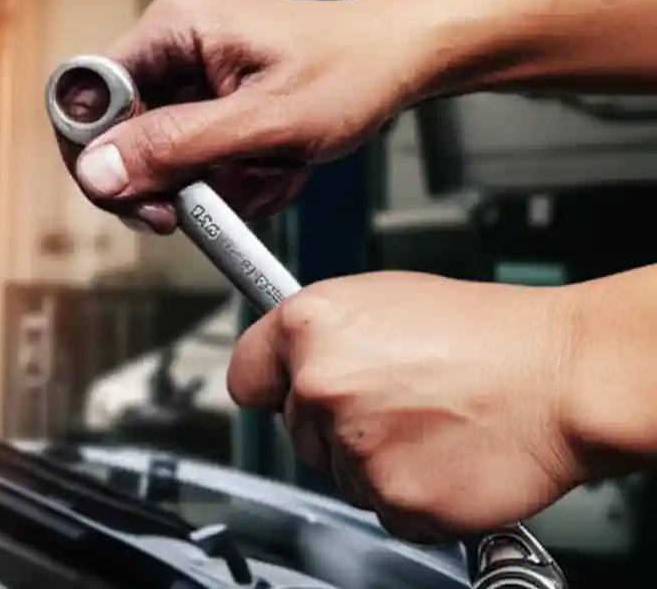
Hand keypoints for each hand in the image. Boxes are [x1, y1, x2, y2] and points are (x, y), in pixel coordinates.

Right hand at [54, 0, 426, 232]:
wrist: (401, 63)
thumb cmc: (349, 69)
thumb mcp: (262, 121)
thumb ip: (175, 147)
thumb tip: (96, 171)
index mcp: (171, 30)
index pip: (84, 96)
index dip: (94, 152)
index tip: (132, 194)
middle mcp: (170, 51)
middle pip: (117, 139)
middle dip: (163, 182)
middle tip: (190, 210)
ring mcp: (189, 82)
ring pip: (159, 163)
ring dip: (211, 186)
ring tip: (268, 171)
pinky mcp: (210, 110)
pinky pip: (193, 166)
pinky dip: (231, 184)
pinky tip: (273, 169)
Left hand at [228, 271, 587, 541]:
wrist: (561, 376)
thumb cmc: (488, 334)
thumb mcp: (385, 298)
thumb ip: (323, 333)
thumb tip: (290, 356)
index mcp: (310, 327)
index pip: (245, 377)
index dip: (272, 386)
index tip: (286, 392)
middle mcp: (321, 386)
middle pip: (296, 432)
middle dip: (337, 425)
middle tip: (398, 403)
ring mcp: (354, 447)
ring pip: (340, 473)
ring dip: (377, 460)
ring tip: (432, 423)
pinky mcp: (393, 498)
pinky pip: (383, 507)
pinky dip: (412, 492)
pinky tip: (445, 455)